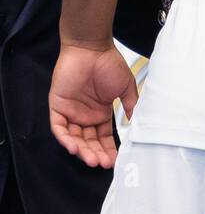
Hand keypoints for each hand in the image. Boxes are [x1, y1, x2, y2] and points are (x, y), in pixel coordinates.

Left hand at [48, 43, 138, 168]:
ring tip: (91, 159)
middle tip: (102, 164)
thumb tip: (137, 123)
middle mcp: (85, 115)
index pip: (103, 138)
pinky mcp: (58, 106)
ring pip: (74, 138)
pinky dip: (65, 139)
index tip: (115, 160)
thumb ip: (130, 105)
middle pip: (88, 142)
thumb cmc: (109, 63)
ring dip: (82, 150)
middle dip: (95, 154)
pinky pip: (59, 127)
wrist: (92, 49)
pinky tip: (75, 147)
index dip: (108, 150)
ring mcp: (71, 112)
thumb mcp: (126, 87)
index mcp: (100, 112)